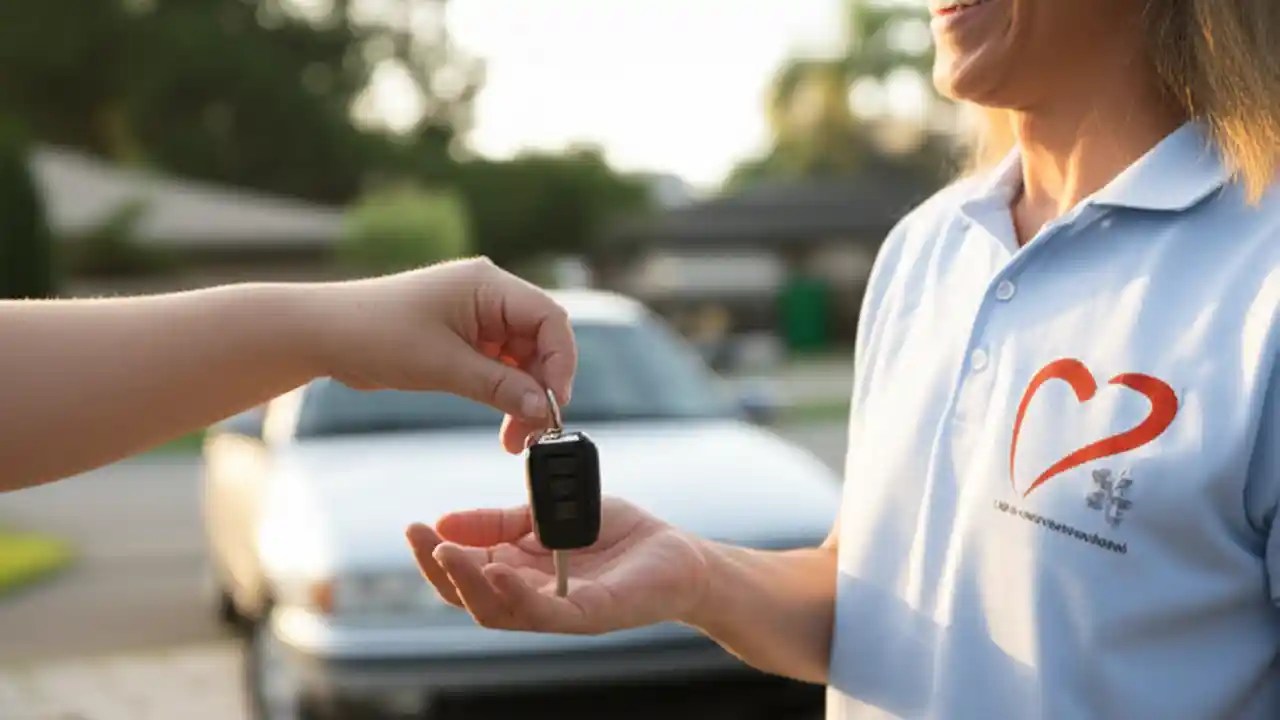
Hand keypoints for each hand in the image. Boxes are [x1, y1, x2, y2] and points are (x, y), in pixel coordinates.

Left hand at [307, 257, 575, 452]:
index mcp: (488, 284)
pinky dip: (505, 392)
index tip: (555, 404)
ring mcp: (477, 315)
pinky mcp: (465, 336)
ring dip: (524, 396)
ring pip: (523, 357)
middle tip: (534, 431)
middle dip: (542, 386)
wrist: (323, 334)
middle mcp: (489, 294)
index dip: (561, 362)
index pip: (549, 318)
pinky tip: (503, 420)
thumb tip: (544, 408)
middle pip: (541, 340)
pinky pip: (501, 364)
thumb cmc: (375, 335)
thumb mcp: (443, 366)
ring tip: (516, 437)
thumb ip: (499, 386)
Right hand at [406, 497, 708, 633]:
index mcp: (518, 572)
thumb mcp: (548, 514)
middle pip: (471, 597)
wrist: (678, 554)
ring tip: (447, 554)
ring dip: (469, 583)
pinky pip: (546, 613)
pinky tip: (500, 572)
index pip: (465, 571)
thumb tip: (444, 522)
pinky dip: (518, 595)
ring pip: (499, 611)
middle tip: (421, 540)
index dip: (435, 552)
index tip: (413, 525)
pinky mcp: (590, 615)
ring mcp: (559, 611)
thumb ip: (499, 522)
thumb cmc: (618, 536)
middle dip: (440, 570)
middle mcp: (531, 597)